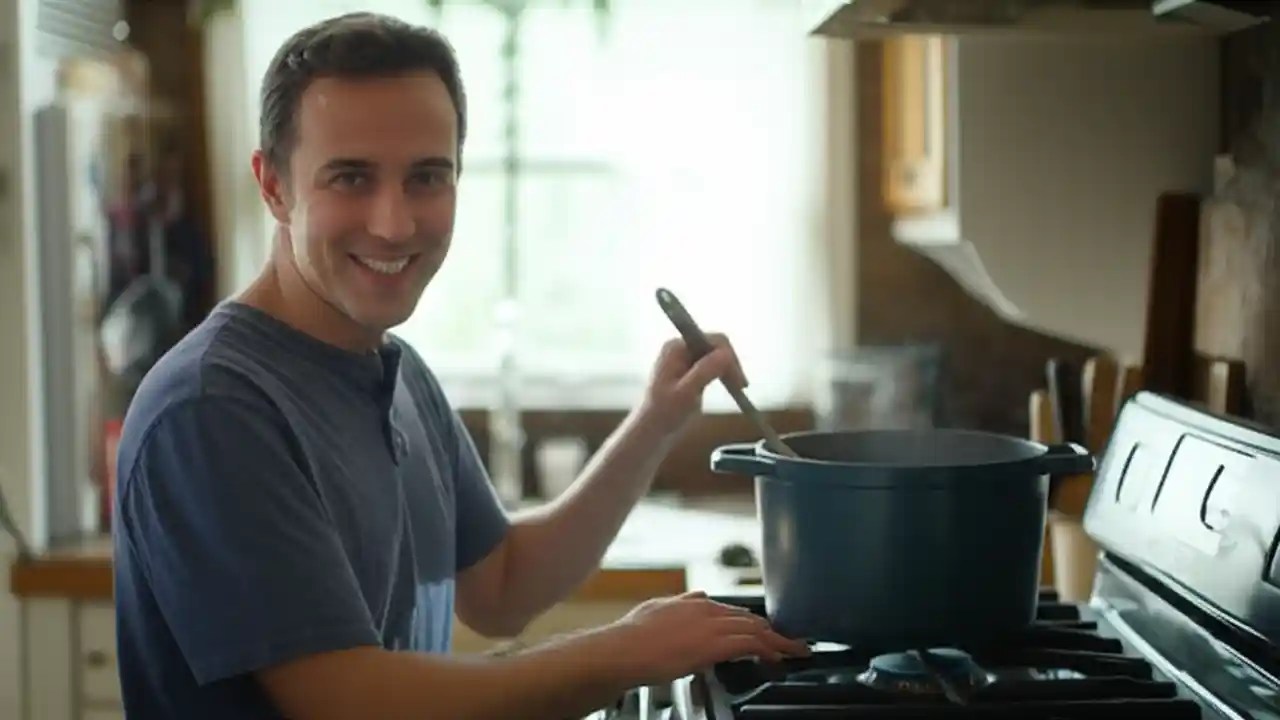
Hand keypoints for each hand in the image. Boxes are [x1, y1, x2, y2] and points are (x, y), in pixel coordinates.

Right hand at [594, 591, 809, 687]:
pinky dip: (768, 650)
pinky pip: (751, 644)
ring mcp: (713, 625)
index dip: (751, 622)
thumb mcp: (657, 609)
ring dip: (778, 641)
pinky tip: (777, 658)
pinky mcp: (715, 644)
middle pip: (750, 618)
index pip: (733, 611)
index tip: (763, 631)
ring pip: (756, 629)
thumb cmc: (633, 636)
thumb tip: (697, 595)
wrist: (624, 649)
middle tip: (790, 641)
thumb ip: (680, 604)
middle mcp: (707, 608)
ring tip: (794, 650)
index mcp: (694, 602)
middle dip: (771, 630)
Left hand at [640, 334, 747, 434]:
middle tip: (741, 387)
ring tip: (737, 388)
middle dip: (730, 364)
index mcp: (676, 347)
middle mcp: (681, 348)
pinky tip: (730, 386)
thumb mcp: (686, 393)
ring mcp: (685, 359)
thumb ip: (705, 371)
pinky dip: (723, 374)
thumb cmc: (664, 415)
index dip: (729, 357)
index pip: (713, 340)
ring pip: (717, 356)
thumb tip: (727, 353)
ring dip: (729, 369)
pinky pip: (712, 366)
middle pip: (716, 347)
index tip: (739, 381)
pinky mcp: (690, 372)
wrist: (651, 434)